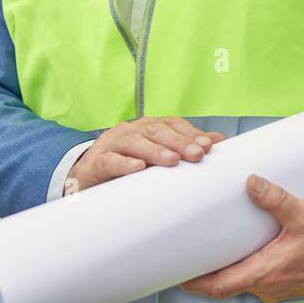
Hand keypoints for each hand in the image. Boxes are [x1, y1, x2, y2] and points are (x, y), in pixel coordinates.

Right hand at [65, 117, 225, 193]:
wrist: (86, 177)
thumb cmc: (127, 164)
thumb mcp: (155, 155)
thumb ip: (183, 146)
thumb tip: (217, 140)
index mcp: (147, 128)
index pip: (172, 124)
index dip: (190, 133)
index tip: (209, 145)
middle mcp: (131, 131)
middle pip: (156, 131)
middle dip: (179, 142)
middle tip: (197, 154)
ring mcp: (112, 144)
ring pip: (135, 143)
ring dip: (155, 150)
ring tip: (172, 160)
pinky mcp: (96, 162)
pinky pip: (110, 161)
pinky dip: (124, 164)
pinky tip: (138, 168)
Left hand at [178, 174, 303, 301]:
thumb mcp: (303, 214)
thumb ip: (275, 198)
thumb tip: (251, 182)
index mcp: (266, 273)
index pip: (220, 285)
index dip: (196, 281)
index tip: (177, 273)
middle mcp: (268, 286)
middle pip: (226, 284)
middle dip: (205, 272)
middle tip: (186, 253)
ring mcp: (277, 287)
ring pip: (240, 281)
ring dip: (224, 269)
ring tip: (208, 248)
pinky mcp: (284, 282)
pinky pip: (255, 278)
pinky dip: (241, 266)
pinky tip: (238, 249)